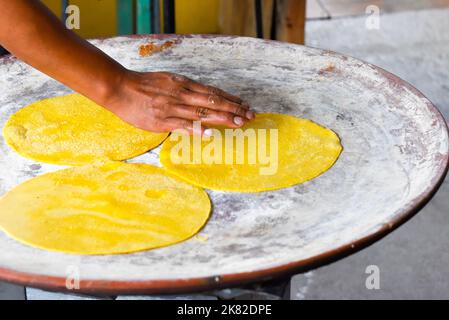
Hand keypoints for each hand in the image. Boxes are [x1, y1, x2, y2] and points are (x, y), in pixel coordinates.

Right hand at [105, 70, 254, 134]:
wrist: (120, 88)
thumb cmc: (144, 85)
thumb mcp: (168, 80)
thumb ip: (185, 89)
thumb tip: (203, 96)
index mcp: (183, 84)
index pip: (212, 92)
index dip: (230, 99)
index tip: (245, 104)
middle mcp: (181, 94)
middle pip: (213, 102)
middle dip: (234, 109)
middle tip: (251, 115)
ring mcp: (173, 108)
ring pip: (203, 113)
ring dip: (223, 118)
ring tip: (240, 123)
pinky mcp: (163, 121)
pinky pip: (183, 126)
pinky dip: (198, 129)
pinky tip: (211, 133)